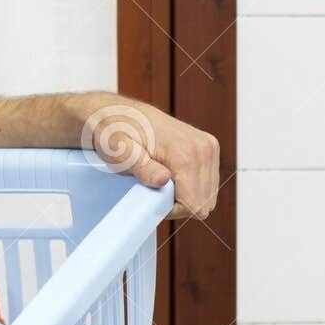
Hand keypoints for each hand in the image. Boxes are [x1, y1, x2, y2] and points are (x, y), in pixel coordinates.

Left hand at [76, 95, 218, 221]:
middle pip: (204, 202)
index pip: (195, 203)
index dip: (173, 210)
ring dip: (186, 196)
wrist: (119, 113)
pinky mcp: (208, 148)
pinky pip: (208, 183)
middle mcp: (203, 147)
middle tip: (154, 190)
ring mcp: (208, 146)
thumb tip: (162, 180)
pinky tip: (171, 176)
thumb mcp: (120, 154)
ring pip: (208, 195)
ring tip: (161, 182)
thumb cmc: (116, 134)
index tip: (153, 199)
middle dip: (180, 204)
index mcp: (185, 151)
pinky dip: (191, 187)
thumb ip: (142, 168)